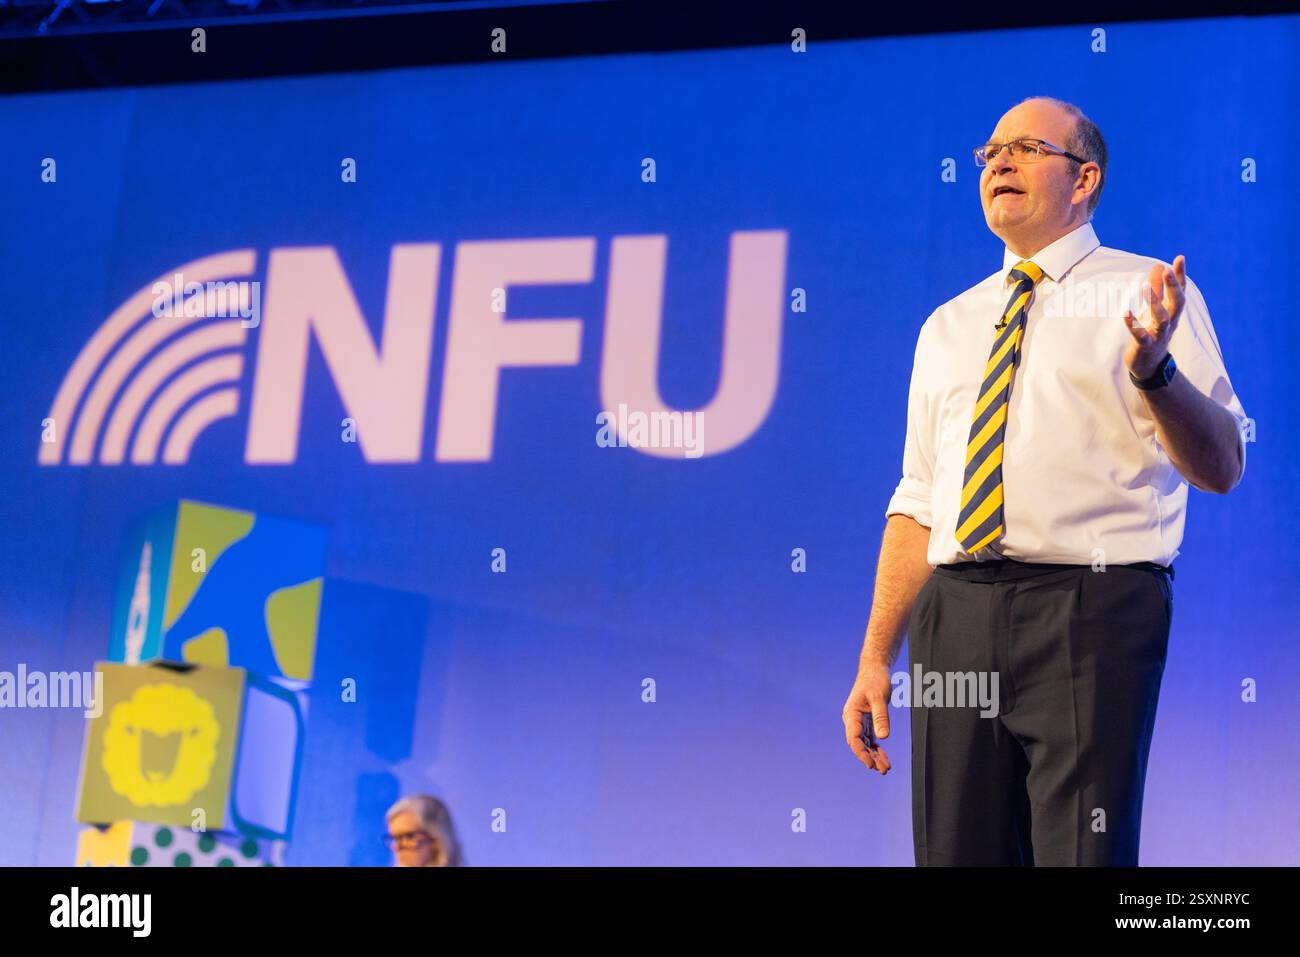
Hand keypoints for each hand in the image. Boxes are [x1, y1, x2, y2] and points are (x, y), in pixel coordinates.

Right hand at [842, 661, 892, 774]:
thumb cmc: (875, 680)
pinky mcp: (866, 720)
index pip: (853, 739)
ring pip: (864, 743)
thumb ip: (881, 716)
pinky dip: (875, 748)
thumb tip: (883, 737)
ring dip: (873, 755)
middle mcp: (852, 719)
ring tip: (885, 768)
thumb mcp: (880, 697)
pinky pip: (869, 738)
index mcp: (851, 714)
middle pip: (858, 744)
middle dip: (869, 758)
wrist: (875, 669)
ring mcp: (858, 721)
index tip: (871, 764)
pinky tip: (883, 756)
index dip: (861, 753)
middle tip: (883, 770)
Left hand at [1123, 254, 1185, 379]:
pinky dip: (1134, 324)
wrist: (1150, 365)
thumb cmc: (1153, 332)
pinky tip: (1126, 313)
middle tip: (1167, 270)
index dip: (1180, 275)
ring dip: (1154, 303)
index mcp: (1172, 312)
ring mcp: (1158, 334)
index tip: (1180, 258)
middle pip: (1177, 303)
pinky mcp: (1145, 346)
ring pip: (1162, 319)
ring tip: (1145, 287)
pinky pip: (1140, 335)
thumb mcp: (1155, 309)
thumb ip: (1156, 288)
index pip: (1180, 291)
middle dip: (1173, 287)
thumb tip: (1159, 265)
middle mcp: (1169, 322)